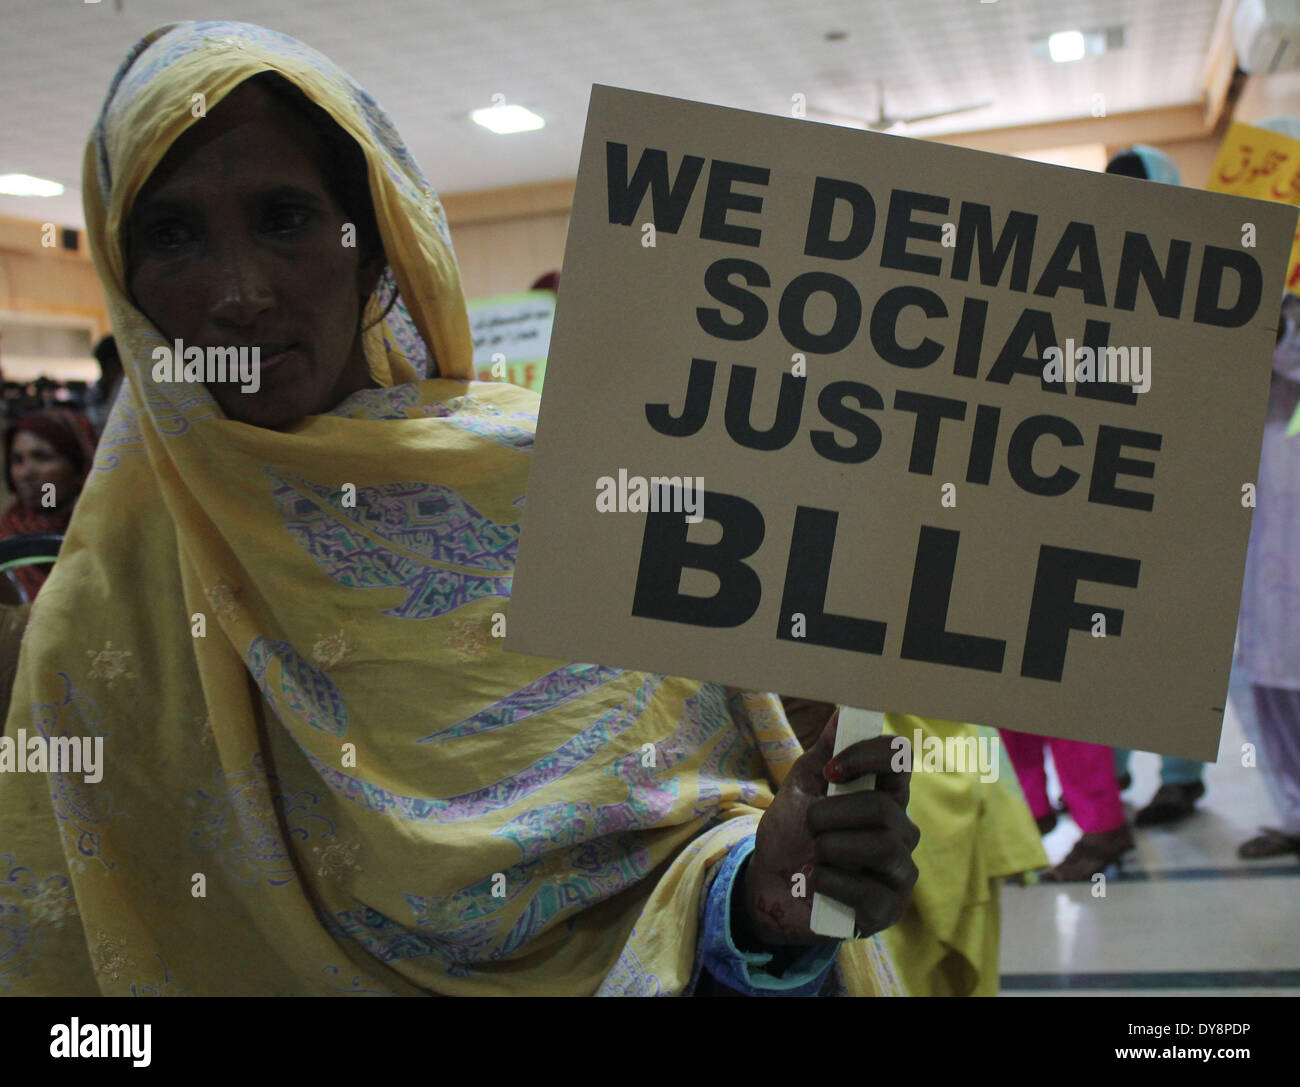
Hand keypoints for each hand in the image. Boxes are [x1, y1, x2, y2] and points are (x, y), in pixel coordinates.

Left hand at [739, 711, 918, 946]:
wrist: (769, 886)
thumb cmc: (790, 834)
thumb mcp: (800, 789)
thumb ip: (823, 755)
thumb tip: (842, 714)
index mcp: (883, 794)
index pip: (900, 759)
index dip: (868, 757)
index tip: (832, 770)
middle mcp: (901, 830)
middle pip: (884, 808)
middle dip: (832, 815)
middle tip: (809, 826)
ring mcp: (899, 870)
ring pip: (883, 846)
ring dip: (832, 847)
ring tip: (813, 855)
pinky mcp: (889, 907)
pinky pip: (868, 890)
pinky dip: (829, 881)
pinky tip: (816, 882)